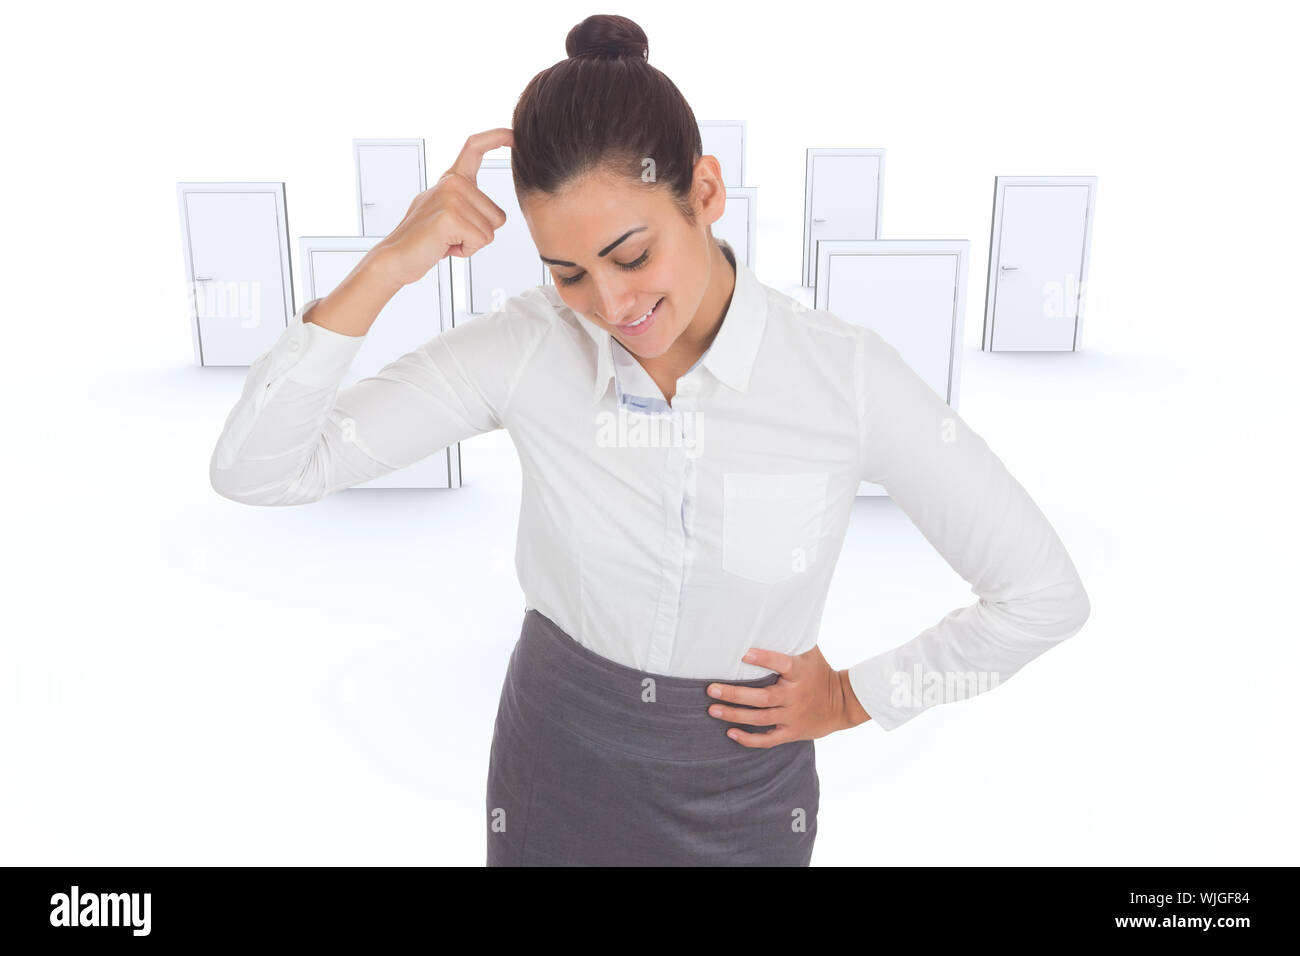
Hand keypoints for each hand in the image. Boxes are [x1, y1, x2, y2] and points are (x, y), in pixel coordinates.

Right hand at [371, 127, 514, 286]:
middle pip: (498, 216)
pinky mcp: (450, 216)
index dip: (497, 137)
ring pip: (490, 231)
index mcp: (452, 178)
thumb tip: (489, 205)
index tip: (514, 135)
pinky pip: (480, 241)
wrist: (396, 258)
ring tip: (446, 239)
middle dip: (479, 234)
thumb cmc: (425, 240)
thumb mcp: (446, 210)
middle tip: (450, 235)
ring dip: (471, 243)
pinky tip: (445, 246)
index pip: (475, 147)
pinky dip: (466, 251)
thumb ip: (465, 200)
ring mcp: (451, 197)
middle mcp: (452, 182)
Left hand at [706, 645, 871, 747]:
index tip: (743, 654)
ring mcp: (793, 716)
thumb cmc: (820, 672)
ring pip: (760, 718)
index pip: (781, 664)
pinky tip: (730, 733)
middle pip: (762, 697)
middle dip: (734, 694)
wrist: (843, 704)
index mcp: (799, 672)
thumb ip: (793, 637)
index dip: (764, 659)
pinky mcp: (792, 732)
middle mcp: (794, 696)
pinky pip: (768, 739)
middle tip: (711, 689)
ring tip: (713, 709)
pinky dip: (749, 739)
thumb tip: (774, 613)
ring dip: (734, 715)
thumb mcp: (811, 652)